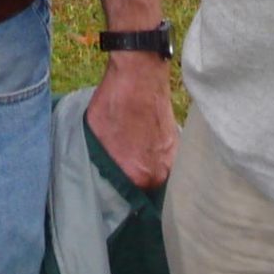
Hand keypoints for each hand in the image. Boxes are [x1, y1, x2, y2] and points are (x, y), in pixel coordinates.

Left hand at [83, 51, 177, 189]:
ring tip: (136, 154)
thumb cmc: (113, 103)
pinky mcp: (179, 142)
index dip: (122, 193)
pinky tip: (147, 142)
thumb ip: (104, 164)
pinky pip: (167, 159)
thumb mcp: (95, 137)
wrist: (139, 74)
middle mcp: (160, 173)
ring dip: (149, 167)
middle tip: (126, 170)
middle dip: (137, 181)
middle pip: (148, 188)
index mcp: (138, 176)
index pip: (131, 200)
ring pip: (159, 173)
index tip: (117, 188)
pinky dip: (157, 153)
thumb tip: (105, 176)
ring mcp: (173, 157)